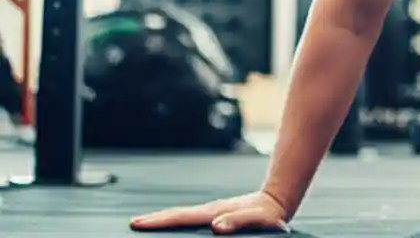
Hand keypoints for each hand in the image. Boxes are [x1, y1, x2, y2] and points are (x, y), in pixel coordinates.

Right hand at [129, 191, 289, 233]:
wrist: (278, 201)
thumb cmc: (269, 215)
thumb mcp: (258, 220)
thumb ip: (239, 222)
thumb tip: (216, 227)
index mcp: (215, 212)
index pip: (182, 218)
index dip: (160, 222)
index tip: (138, 223)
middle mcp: (210, 211)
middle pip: (177, 215)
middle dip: (154, 220)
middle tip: (132, 224)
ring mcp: (211, 212)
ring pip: (181, 216)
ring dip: (162, 220)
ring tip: (143, 225)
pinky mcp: (214, 216)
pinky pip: (189, 219)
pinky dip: (175, 222)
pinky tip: (169, 227)